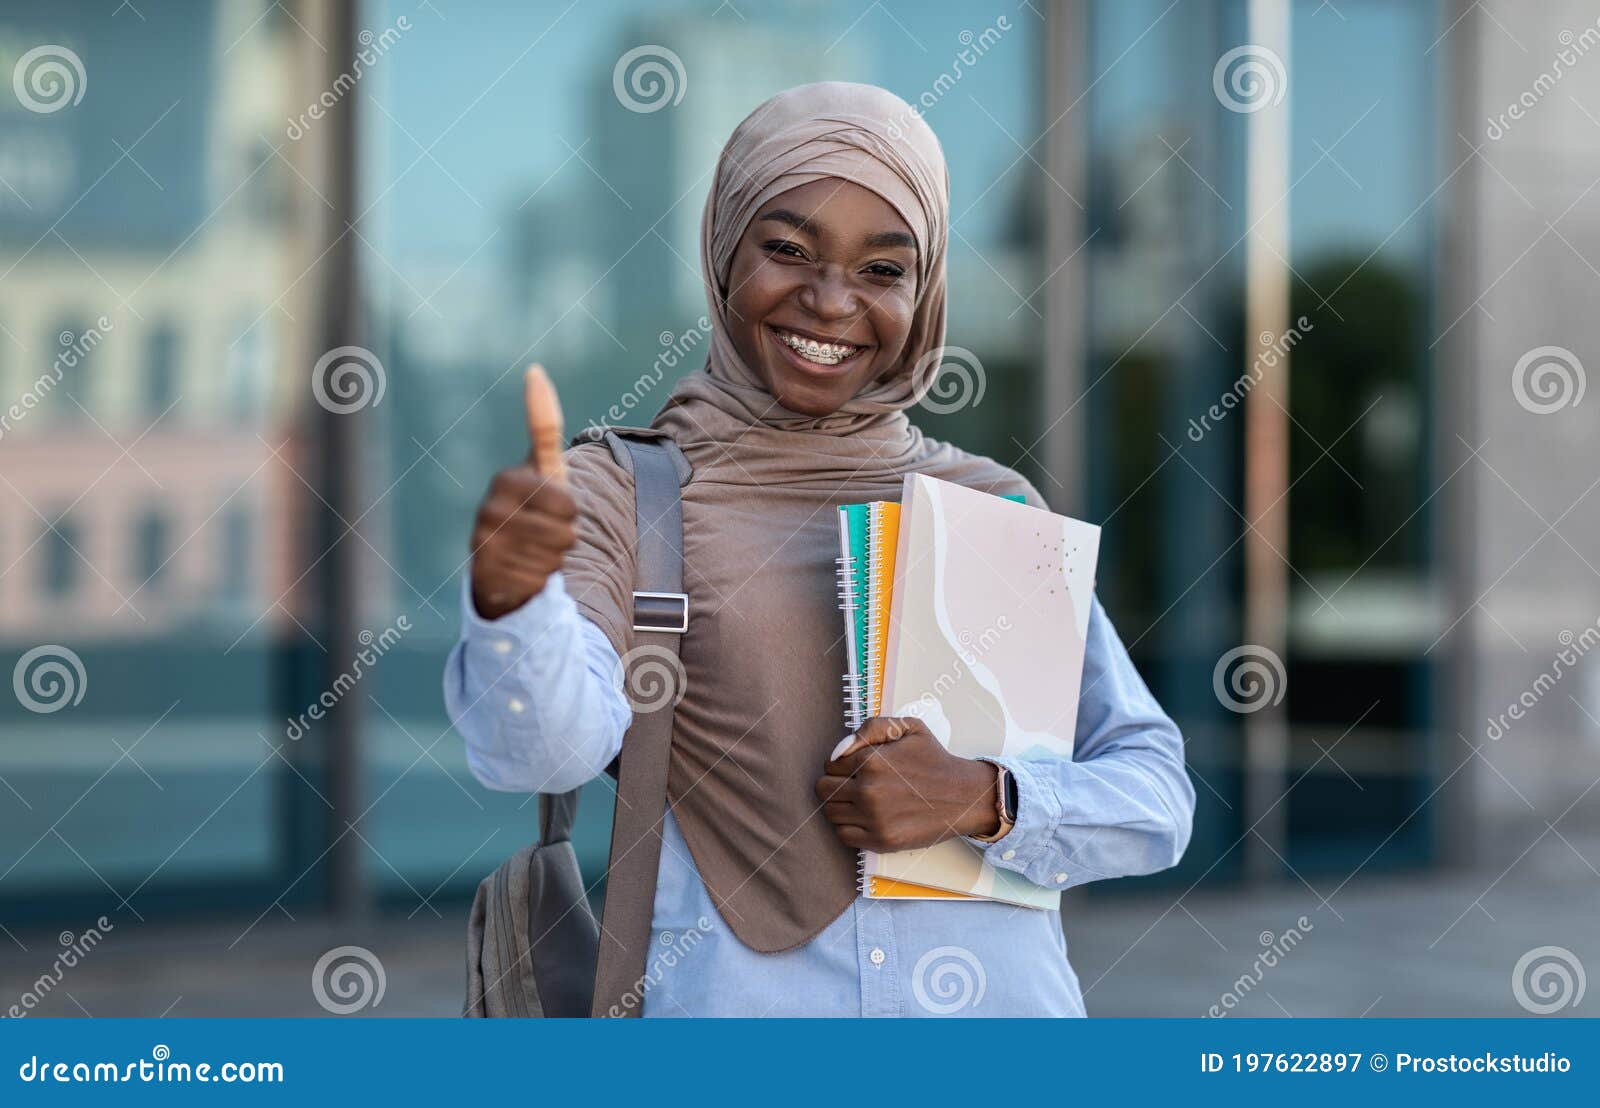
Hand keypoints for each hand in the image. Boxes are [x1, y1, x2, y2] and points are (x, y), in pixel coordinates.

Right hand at [468, 365, 578, 619]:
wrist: (500, 563)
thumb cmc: (531, 509)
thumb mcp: (543, 468)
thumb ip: (542, 425)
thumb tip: (535, 369)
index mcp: (510, 479)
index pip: (564, 499)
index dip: (568, 508)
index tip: (557, 500)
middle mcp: (492, 505)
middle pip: (566, 526)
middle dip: (568, 533)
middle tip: (547, 532)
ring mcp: (485, 537)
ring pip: (554, 553)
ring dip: (553, 556)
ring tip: (533, 549)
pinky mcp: (484, 569)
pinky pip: (536, 577)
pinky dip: (537, 578)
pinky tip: (521, 570)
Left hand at [814, 715, 1000, 851]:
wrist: (964, 796)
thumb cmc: (935, 760)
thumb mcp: (908, 728)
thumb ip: (870, 728)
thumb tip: (839, 750)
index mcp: (871, 760)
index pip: (829, 765)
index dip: (840, 765)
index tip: (855, 768)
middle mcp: (869, 790)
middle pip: (823, 789)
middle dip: (834, 784)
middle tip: (852, 785)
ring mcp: (874, 818)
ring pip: (830, 813)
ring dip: (840, 806)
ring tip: (859, 801)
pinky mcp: (881, 840)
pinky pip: (843, 835)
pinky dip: (848, 827)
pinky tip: (864, 818)